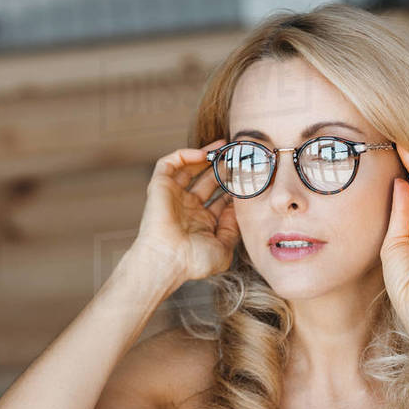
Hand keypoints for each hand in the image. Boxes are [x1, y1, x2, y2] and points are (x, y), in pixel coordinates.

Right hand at [134, 141, 240, 281]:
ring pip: (190, 168)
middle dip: (223, 168)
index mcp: (202, 223)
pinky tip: (203, 155)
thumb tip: (238, 208)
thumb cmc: (194, 261)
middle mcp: (188, 208)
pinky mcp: (160, 187)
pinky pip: (169, 164)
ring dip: (206, 157)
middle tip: (239, 156)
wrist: (168, 260)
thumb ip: (233, 228)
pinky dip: (185, 155)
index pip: (220, 199)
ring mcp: (174, 197)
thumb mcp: (224, 248)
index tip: (249, 176)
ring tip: (224, 147)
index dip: (234, 186)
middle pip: (208, 180)